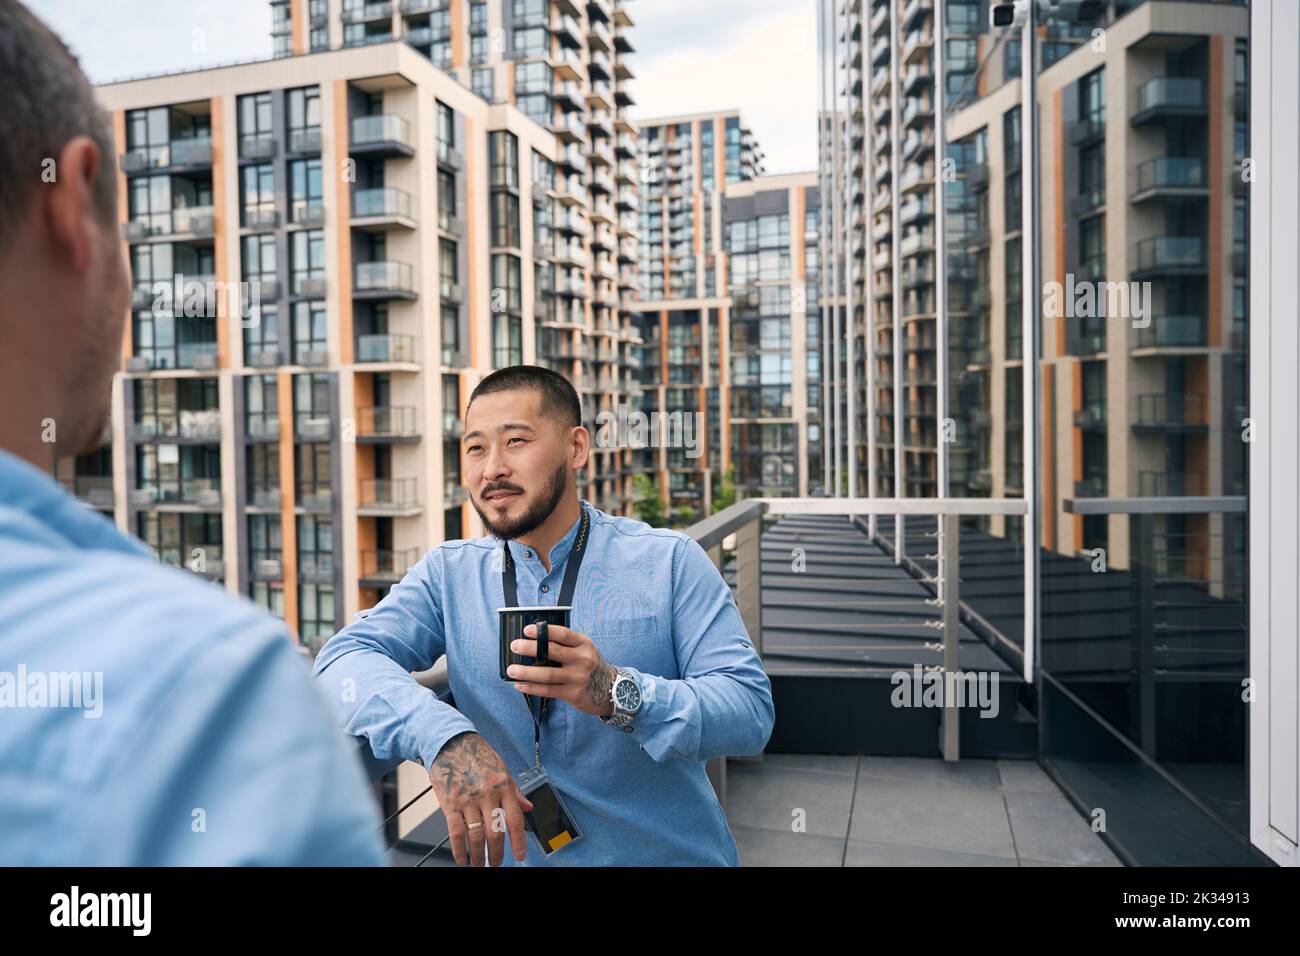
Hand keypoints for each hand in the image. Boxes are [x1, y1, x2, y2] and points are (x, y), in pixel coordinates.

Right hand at [428, 731, 532, 865]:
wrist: (451, 742)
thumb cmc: (477, 754)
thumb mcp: (502, 768)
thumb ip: (515, 790)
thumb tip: (528, 807)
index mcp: (503, 785)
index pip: (515, 819)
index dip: (518, 841)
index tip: (520, 856)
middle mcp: (488, 794)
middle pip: (495, 832)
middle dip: (496, 854)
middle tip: (496, 864)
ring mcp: (468, 800)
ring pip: (476, 836)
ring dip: (478, 855)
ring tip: (479, 864)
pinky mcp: (450, 803)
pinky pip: (456, 832)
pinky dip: (459, 849)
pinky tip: (462, 858)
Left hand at [508, 623, 618, 717]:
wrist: (612, 690)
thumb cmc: (591, 666)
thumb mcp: (585, 650)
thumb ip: (566, 645)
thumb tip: (536, 641)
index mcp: (584, 644)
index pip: (563, 634)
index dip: (544, 631)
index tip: (526, 630)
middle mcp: (583, 659)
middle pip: (552, 651)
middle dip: (530, 648)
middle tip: (514, 646)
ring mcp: (578, 677)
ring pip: (547, 674)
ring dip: (526, 672)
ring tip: (511, 669)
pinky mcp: (573, 694)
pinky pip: (548, 690)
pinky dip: (531, 687)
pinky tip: (519, 685)